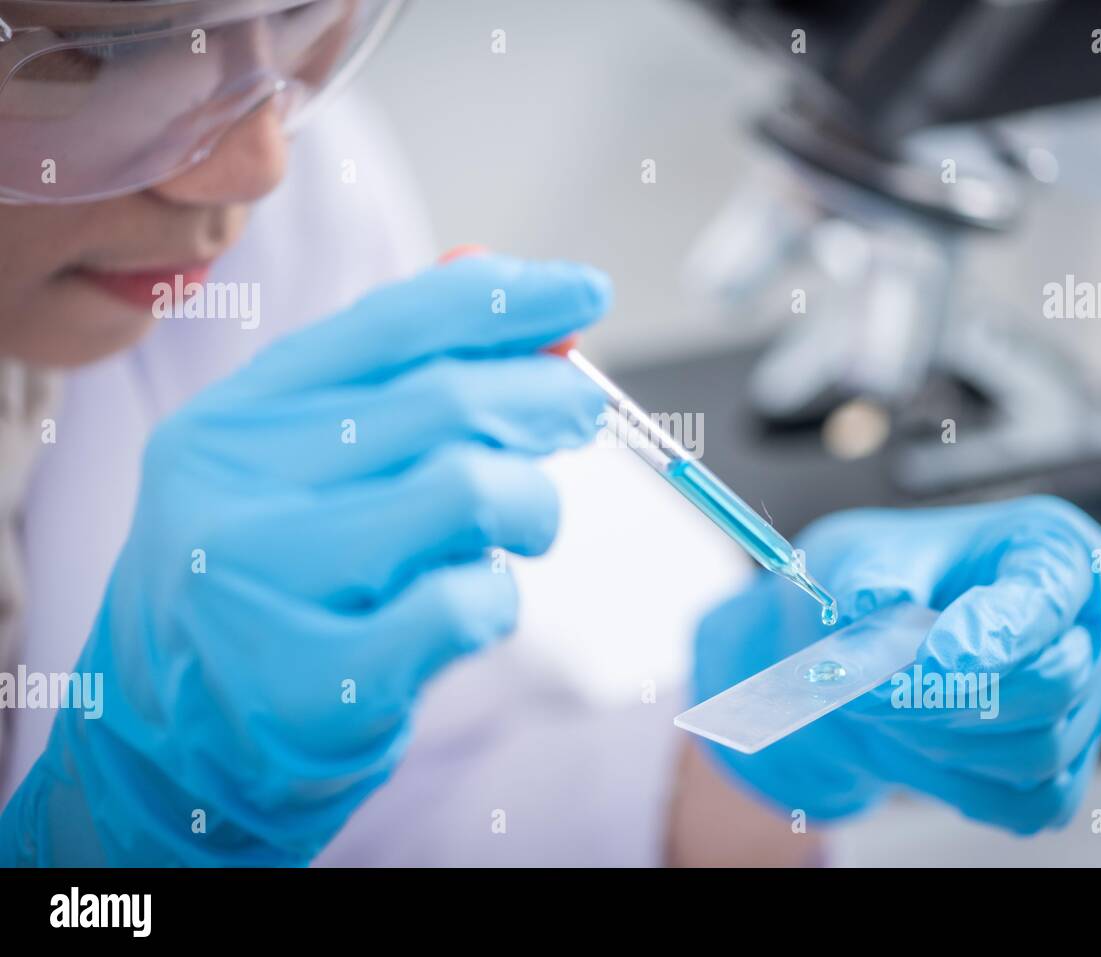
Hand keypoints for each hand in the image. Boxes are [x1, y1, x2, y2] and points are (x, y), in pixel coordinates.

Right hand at [0, 255, 609, 864]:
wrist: (175, 744)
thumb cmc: (267, 586)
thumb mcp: (298, 470)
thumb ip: (400, 388)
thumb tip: (533, 323)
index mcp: (232, 421)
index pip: (391, 324)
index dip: (504, 300)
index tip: (584, 290)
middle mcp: (235, 490)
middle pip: (445, 402)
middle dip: (544, 400)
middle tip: (579, 415)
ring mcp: (268, 587)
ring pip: (468, 491)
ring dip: (529, 504)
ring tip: (522, 525)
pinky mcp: (316, 682)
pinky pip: (466, 602)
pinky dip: (497, 598)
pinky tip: (469, 606)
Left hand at [692, 496, 1100, 833]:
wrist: (876, 645)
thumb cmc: (887, 581)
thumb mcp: (866, 559)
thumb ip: (870, 579)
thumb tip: (871, 602)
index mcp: (1056, 550)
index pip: (1048, 599)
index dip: (997, 634)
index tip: (932, 659)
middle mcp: (1092, 626)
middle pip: (1056, 682)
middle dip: (957, 697)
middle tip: (877, 693)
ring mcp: (1090, 701)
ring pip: (1040, 751)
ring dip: (946, 742)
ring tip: (881, 710)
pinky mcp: (1069, 766)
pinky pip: (1032, 802)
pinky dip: (964, 786)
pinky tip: (914, 749)